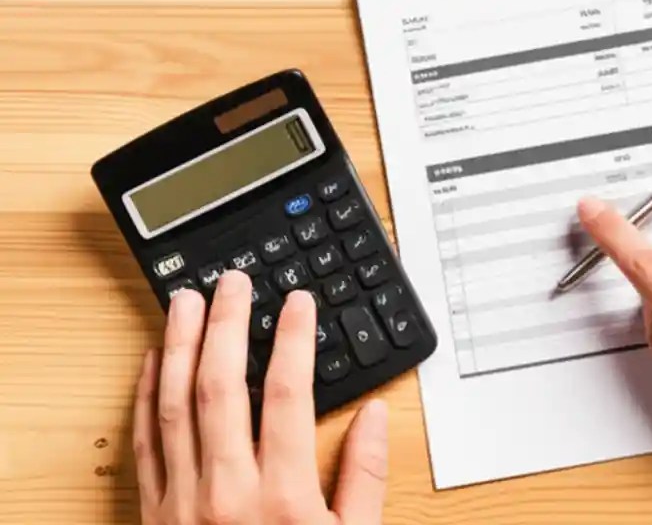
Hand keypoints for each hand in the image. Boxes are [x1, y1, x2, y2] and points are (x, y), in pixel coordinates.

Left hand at [132, 271, 388, 524]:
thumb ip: (365, 478)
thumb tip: (374, 416)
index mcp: (283, 496)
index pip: (288, 395)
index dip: (294, 340)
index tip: (297, 304)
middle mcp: (227, 491)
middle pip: (221, 388)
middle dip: (226, 325)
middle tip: (231, 283)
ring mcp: (183, 501)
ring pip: (176, 406)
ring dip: (180, 346)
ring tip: (186, 303)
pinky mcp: (154, 514)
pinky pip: (145, 445)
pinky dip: (147, 397)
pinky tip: (153, 361)